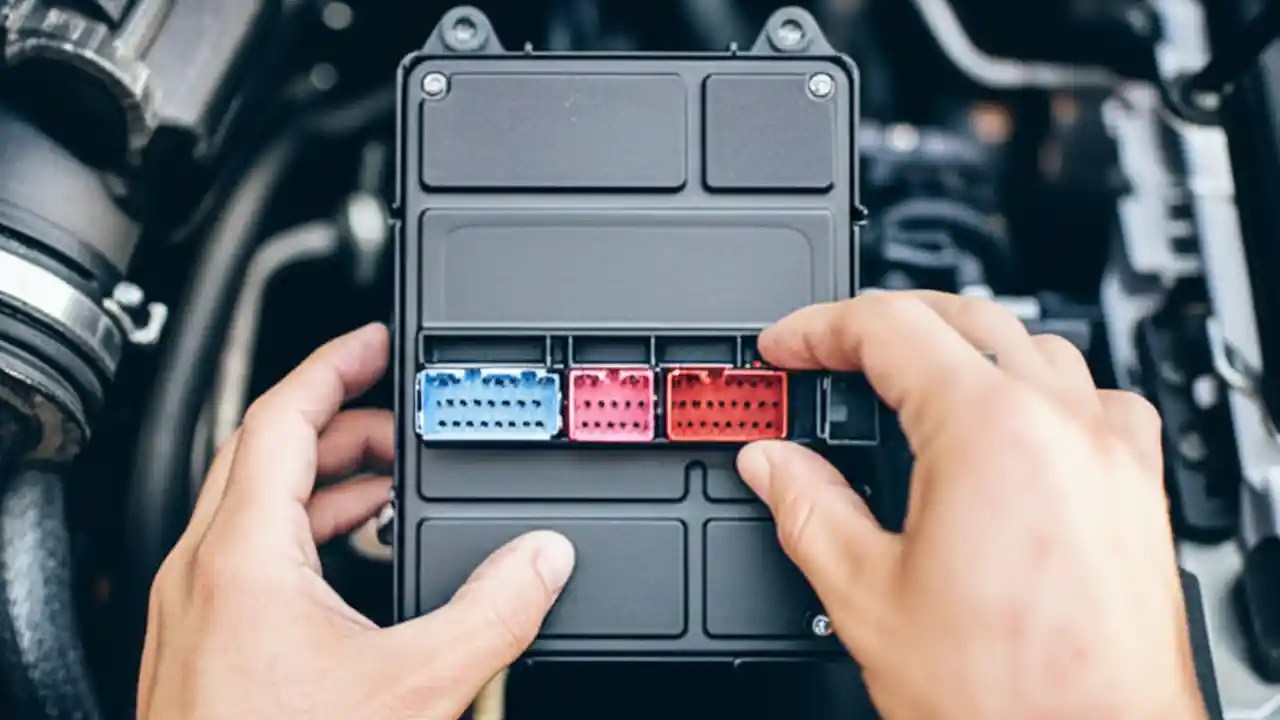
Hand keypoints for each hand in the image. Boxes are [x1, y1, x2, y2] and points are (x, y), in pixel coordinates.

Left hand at [137, 324, 575, 718]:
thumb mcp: (415, 686)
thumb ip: (494, 611)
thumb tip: (544, 559)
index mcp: (243, 554)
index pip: (281, 416)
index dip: (333, 365)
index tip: (375, 342)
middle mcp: (203, 570)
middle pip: (266, 451)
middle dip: (342, 422)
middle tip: (403, 418)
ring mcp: (193, 607)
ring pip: (257, 505)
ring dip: (328, 483)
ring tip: (394, 485)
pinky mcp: (201, 643)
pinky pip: (252, 555)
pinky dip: (309, 535)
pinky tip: (359, 564)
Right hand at [737, 292, 1203, 719]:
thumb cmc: (1004, 696)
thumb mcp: (868, 597)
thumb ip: (808, 509)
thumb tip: (769, 463)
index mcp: (987, 431)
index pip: (889, 327)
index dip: (819, 328)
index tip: (784, 349)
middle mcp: (1061, 423)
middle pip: (962, 316)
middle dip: (883, 323)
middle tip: (827, 355)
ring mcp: (1111, 451)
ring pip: (1033, 344)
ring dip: (962, 345)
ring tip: (909, 380)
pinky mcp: (1138, 487)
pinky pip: (1095, 398)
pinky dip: (1042, 389)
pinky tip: (1012, 426)